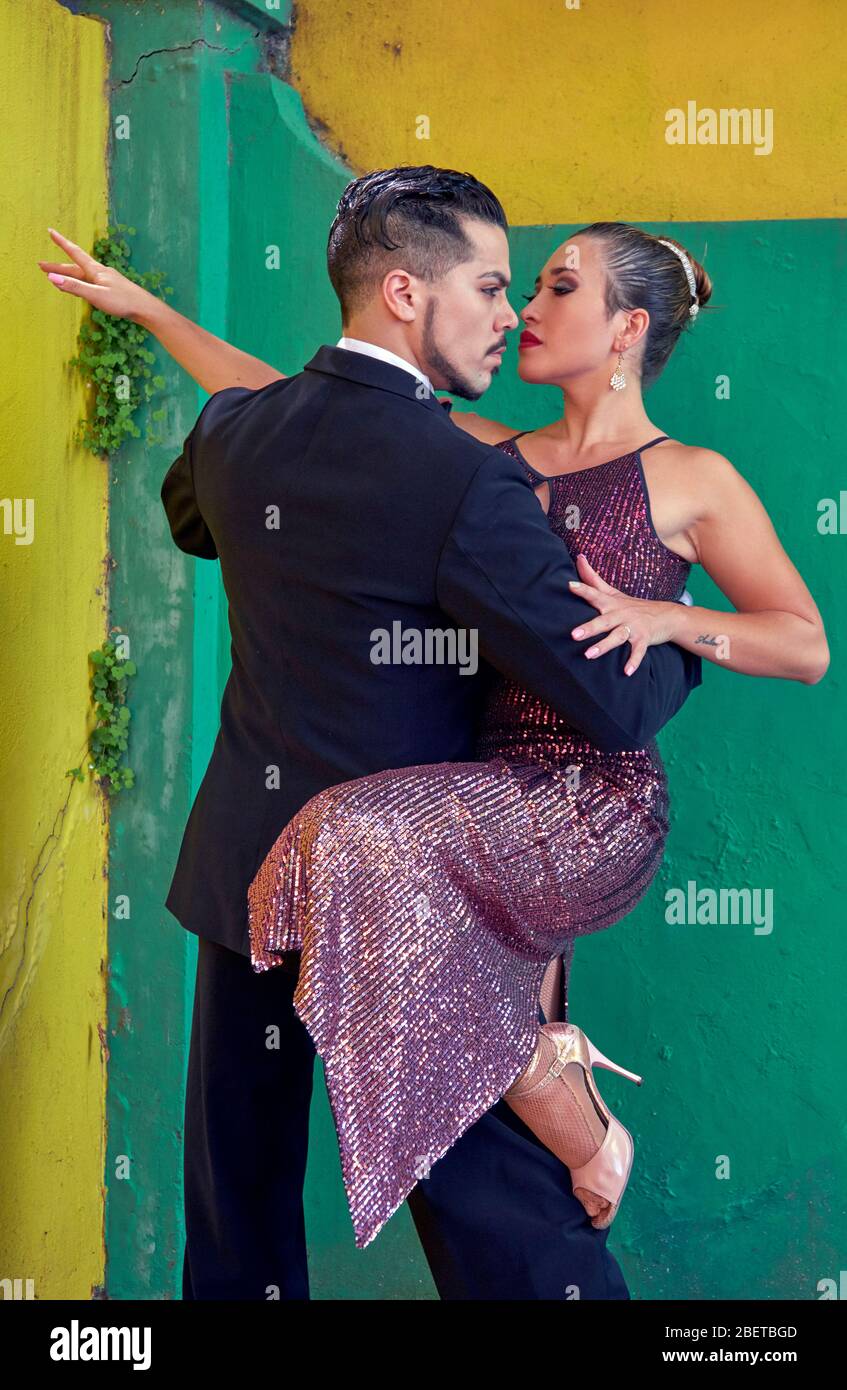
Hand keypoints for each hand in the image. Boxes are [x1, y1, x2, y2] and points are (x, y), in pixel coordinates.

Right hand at [37, 228, 155, 321]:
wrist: (146, 309)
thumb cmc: (123, 302)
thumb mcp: (95, 295)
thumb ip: (74, 287)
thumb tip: (52, 278)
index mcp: (95, 270)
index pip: (74, 252)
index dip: (61, 242)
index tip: (51, 231)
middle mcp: (100, 272)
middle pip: (74, 267)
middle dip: (57, 266)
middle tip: (41, 265)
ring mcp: (106, 280)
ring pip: (82, 275)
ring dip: (67, 274)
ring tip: (55, 276)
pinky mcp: (112, 288)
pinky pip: (90, 282)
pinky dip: (79, 282)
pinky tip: (81, 286)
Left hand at [568, 553, 681, 674]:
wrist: (666, 615)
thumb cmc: (632, 605)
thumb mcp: (613, 592)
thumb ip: (593, 578)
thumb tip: (578, 557)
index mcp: (612, 603)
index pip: (595, 594)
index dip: (583, 590)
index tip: (569, 586)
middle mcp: (621, 614)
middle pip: (603, 621)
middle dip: (589, 628)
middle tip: (573, 635)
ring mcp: (633, 627)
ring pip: (617, 637)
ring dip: (604, 646)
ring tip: (589, 655)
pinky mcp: (644, 639)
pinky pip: (638, 651)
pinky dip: (633, 661)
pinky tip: (626, 672)